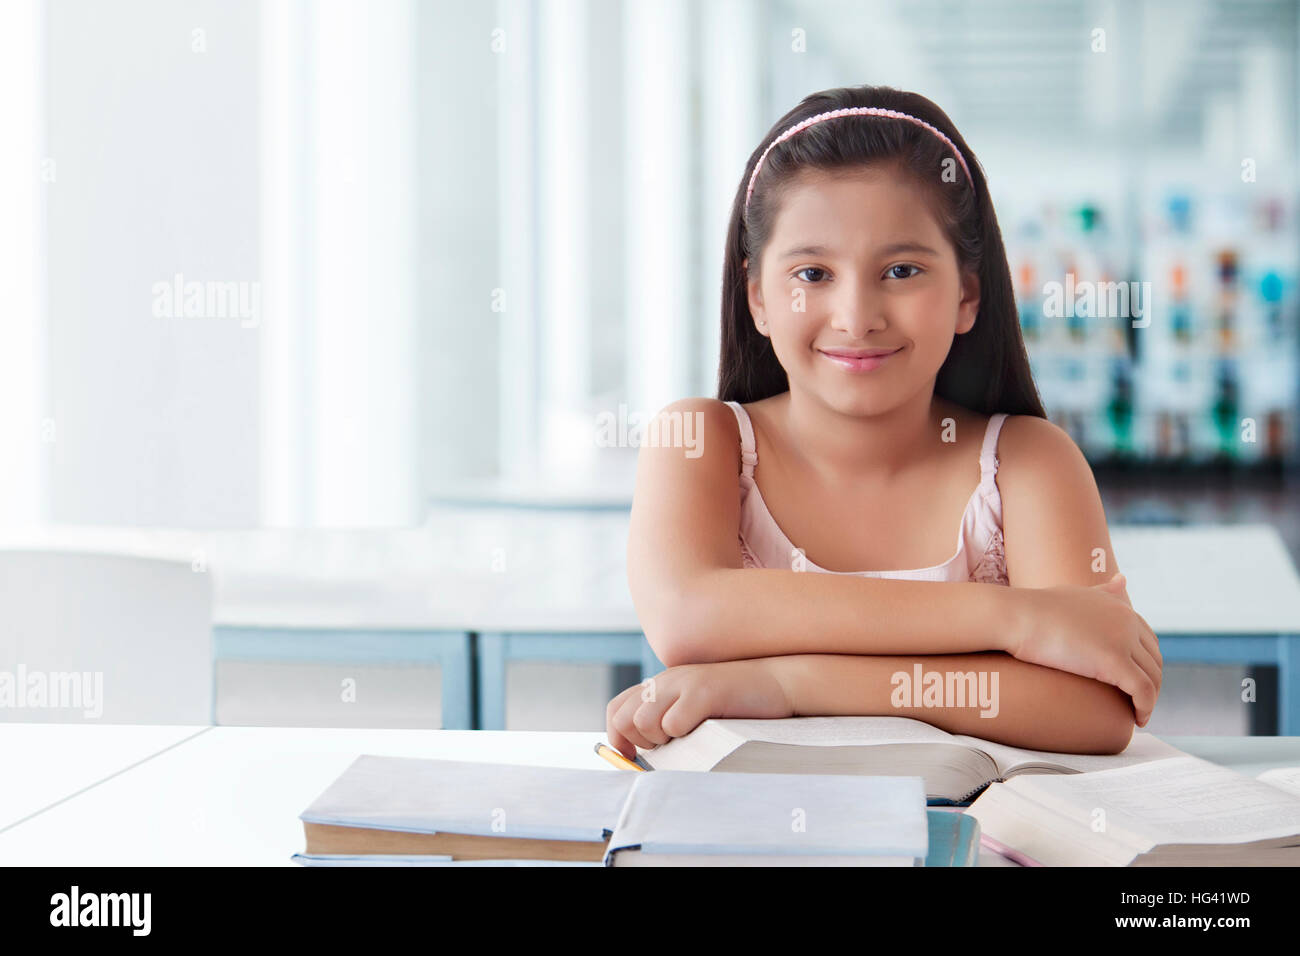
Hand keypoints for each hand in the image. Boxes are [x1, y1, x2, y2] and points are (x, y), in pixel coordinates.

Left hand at [605, 659, 794, 759]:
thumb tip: (639, 759)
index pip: (617, 710)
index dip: (619, 738)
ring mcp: (683, 683)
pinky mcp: (702, 691)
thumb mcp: (693, 708)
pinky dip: (684, 735)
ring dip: (663, 739)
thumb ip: (667, 721)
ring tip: (689, 735)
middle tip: (671, 743)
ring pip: (644, 723)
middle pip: (625, 719)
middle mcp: (665, 680)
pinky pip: (673, 724)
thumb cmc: (735, 706)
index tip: (635, 756)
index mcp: (660, 684)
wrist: (776, 683)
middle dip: (642, 742)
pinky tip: (703, 728)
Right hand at [1006, 572, 1161, 725]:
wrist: (1016, 616)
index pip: (1149, 641)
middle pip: (1154, 660)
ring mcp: (1123, 640)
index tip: (1136, 682)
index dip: (1147, 664)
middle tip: (1137, 702)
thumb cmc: (1036, 608)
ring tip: (1137, 714)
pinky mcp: (1114, 661)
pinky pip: (1142, 691)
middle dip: (1152, 683)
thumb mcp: (1077, 594)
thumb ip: (1102, 591)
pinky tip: (1138, 720)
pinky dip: (1145, 708)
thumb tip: (1123, 580)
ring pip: (1152, 678)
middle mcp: (1127, 621)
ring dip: (1150, 700)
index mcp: (1120, 607)